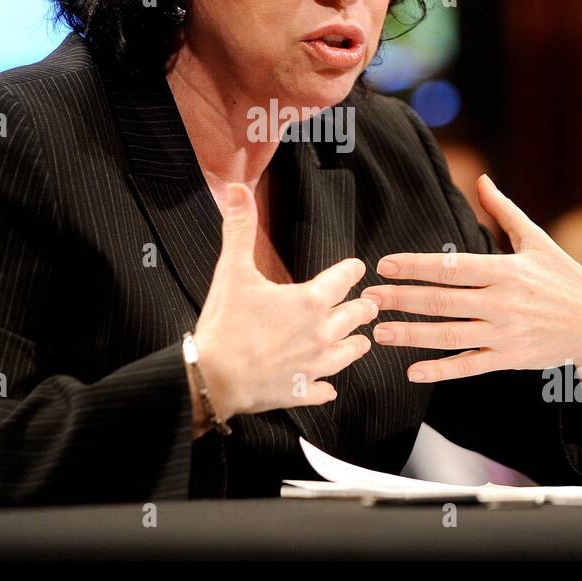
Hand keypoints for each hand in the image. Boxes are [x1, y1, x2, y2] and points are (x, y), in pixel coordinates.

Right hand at [192, 183, 375, 417]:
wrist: (213, 377)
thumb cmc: (225, 323)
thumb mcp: (232, 270)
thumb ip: (240, 228)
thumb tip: (237, 189)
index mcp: (310, 301)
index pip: (344, 279)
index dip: (352, 270)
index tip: (358, 268)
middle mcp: (321, 333)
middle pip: (355, 316)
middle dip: (362, 308)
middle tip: (368, 305)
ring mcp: (314, 365)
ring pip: (348, 354)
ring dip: (355, 344)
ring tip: (361, 341)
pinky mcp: (301, 391)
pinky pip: (323, 390)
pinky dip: (325, 387)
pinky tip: (328, 387)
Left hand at [362, 174, 581, 383]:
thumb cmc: (565, 278)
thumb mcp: (537, 240)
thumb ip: (503, 212)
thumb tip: (481, 179)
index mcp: (506, 270)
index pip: (451, 266)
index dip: (415, 266)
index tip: (385, 265)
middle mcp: (503, 302)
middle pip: (443, 301)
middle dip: (403, 299)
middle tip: (369, 299)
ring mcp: (506, 333)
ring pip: (450, 335)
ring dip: (412, 334)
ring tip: (380, 332)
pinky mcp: (510, 359)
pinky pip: (470, 365)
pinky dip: (441, 369)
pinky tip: (413, 370)